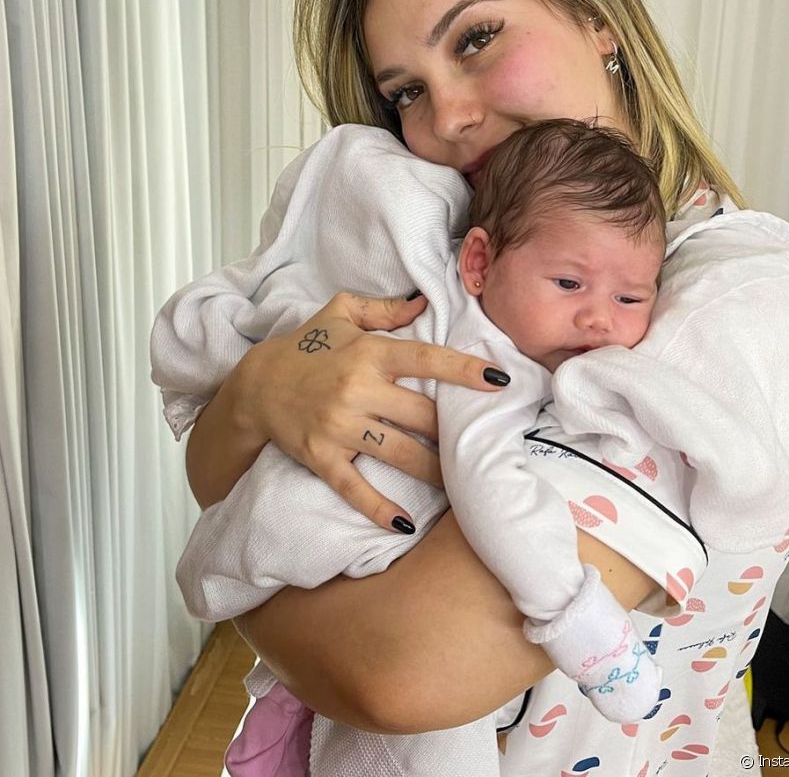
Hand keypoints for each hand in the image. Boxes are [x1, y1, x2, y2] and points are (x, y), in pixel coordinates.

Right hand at [234, 291, 509, 532]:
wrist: (254, 386)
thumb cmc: (305, 347)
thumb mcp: (340, 313)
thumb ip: (384, 308)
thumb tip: (422, 300)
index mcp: (368, 353)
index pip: (425, 359)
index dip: (463, 370)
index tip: (498, 380)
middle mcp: (357, 390)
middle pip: (422, 415)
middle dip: (456, 431)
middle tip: (487, 442)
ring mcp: (339, 428)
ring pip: (400, 453)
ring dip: (436, 471)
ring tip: (466, 482)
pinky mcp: (321, 458)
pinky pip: (354, 487)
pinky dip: (380, 508)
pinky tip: (406, 524)